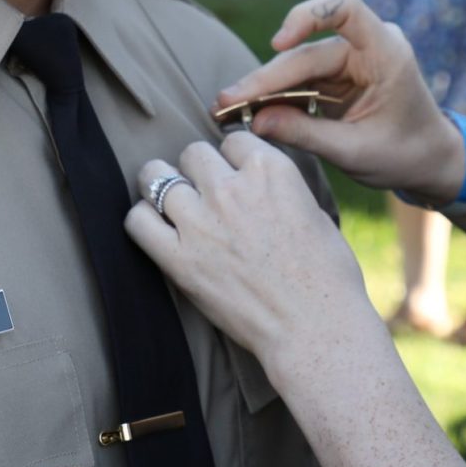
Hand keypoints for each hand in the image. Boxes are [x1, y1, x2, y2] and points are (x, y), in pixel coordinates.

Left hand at [125, 133, 379, 379]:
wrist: (315, 326)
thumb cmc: (327, 277)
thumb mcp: (313, 213)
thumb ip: (281, 190)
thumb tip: (261, 187)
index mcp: (270, 169)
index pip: (232, 140)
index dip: (231, 159)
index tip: (233, 176)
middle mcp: (231, 188)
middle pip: (193, 154)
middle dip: (197, 170)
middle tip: (203, 193)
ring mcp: (201, 222)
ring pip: (156, 176)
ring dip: (162, 186)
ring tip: (169, 201)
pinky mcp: (179, 260)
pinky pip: (138, 221)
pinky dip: (143, 219)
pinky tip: (155, 228)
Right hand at [216, 0, 465, 202]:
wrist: (430, 162)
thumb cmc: (405, 155)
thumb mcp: (357, 152)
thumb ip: (307, 135)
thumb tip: (255, 122)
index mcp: (385, 53)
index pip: (345, 8)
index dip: (307, 16)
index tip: (277, 44)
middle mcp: (366, 47)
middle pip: (306, 51)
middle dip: (265, 77)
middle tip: (226, 101)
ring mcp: (350, 61)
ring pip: (296, 66)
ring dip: (263, 87)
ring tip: (226, 107)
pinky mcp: (336, 77)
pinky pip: (299, 80)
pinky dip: (275, 96)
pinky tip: (247, 110)